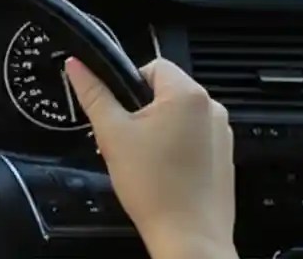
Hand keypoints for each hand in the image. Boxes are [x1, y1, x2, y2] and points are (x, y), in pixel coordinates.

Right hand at [67, 57, 235, 258]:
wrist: (188, 237)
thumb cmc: (153, 187)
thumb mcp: (113, 135)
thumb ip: (94, 94)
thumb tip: (77, 65)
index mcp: (188, 93)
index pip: (152, 66)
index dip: (129, 88)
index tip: (121, 116)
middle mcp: (212, 107)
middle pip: (166, 92)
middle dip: (143, 112)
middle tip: (129, 143)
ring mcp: (222, 132)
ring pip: (179, 116)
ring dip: (160, 130)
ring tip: (147, 162)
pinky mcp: (225, 155)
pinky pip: (195, 137)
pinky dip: (177, 148)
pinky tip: (165, 172)